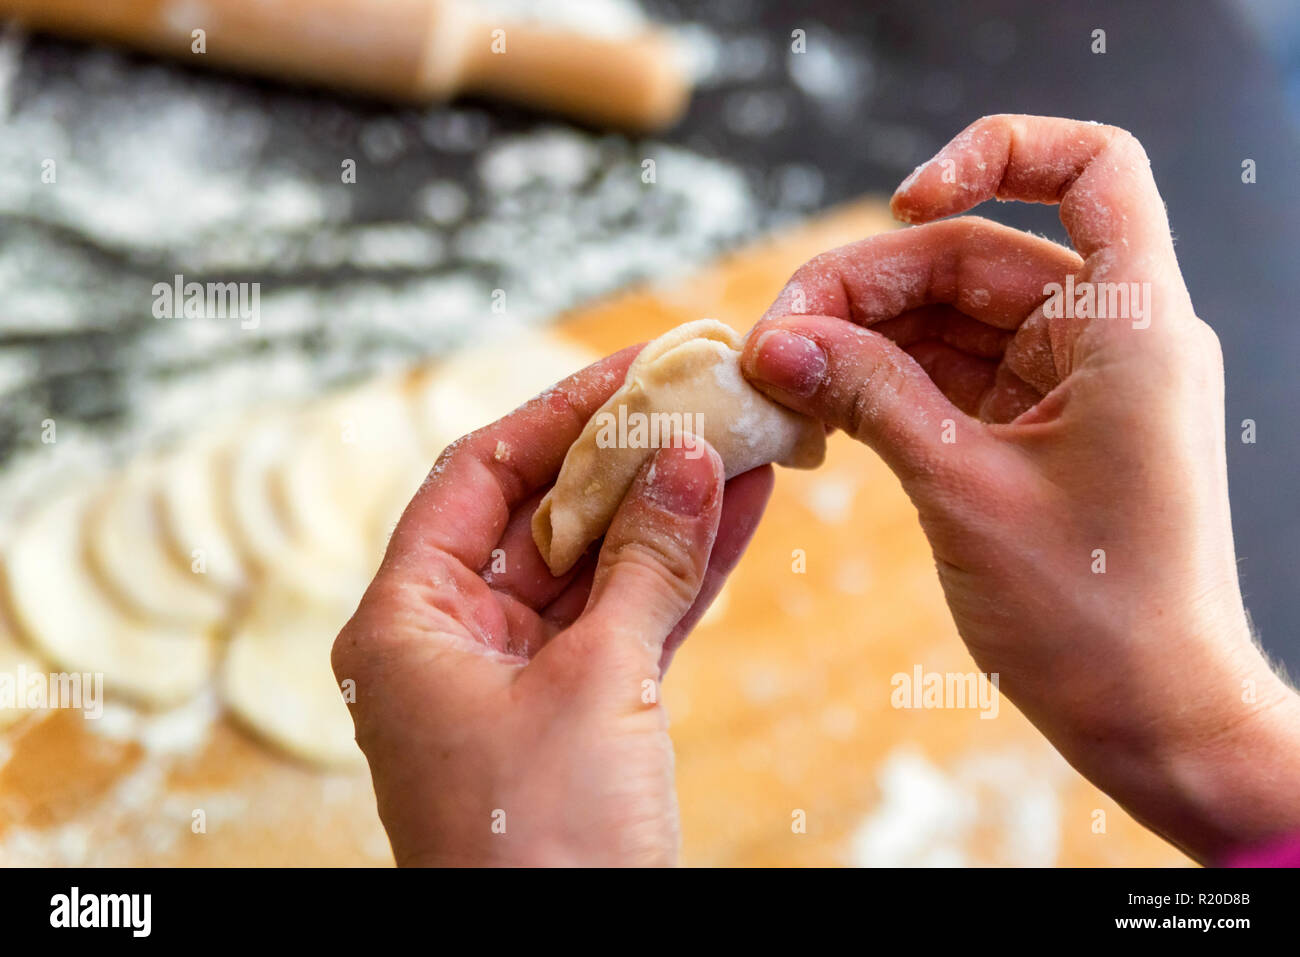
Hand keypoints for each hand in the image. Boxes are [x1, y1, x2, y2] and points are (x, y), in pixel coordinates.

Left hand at [332, 347, 772, 865]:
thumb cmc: (538, 845)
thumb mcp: (597, 687)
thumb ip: (644, 565)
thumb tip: (687, 458)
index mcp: (407, 623)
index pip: (475, 477)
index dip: (555, 415)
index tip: (633, 368)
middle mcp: (453, 641)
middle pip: (541, 515)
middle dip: (627, 458)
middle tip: (700, 396)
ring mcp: (517, 678)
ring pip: (598, 565)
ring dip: (668, 509)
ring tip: (741, 441)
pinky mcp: (578, 714)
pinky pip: (629, 619)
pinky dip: (682, 573)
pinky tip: (741, 515)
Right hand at [741, 114, 1299, 862]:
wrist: (1149, 717)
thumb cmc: (1093, 615)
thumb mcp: (963, 490)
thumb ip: (868, 398)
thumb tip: (774, 342)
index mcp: (1129, 325)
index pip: (1089, 168)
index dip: (992, 157)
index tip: (902, 207)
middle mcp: (1105, 336)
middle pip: (972, 254)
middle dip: (862, 287)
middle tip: (769, 342)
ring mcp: (1066, 383)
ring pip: (944, 317)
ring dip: (855, 341)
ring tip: (774, 381)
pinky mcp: (1031, 429)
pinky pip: (943, 375)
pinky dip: (877, 385)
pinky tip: (814, 410)